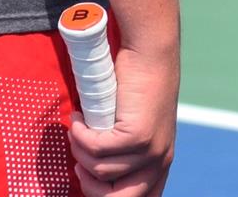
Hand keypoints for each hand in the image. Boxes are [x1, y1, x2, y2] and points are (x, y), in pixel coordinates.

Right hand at [67, 44, 177, 196]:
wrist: (149, 54)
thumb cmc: (136, 88)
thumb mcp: (133, 131)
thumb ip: (123, 157)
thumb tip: (91, 179)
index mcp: (160, 165)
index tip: (86, 182)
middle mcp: (159, 161)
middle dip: (89, 186)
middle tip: (78, 162)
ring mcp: (151, 150)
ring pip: (99, 171)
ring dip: (80, 150)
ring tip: (80, 127)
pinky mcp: (138, 135)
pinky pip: (96, 149)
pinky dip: (80, 135)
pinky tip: (79, 117)